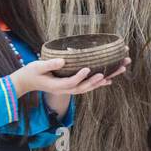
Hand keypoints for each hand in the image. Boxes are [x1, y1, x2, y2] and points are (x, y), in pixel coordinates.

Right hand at [14, 57, 130, 97]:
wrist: (28, 82)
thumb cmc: (32, 72)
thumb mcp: (37, 67)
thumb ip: (49, 64)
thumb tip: (62, 60)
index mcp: (58, 86)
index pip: (71, 83)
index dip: (80, 77)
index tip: (89, 69)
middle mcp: (67, 90)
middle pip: (88, 86)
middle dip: (104, 76)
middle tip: (119, 68)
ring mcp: (71, 89)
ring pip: (92, 86)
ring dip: (108, 77)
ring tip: (122, 68)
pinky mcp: (73, 86)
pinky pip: (89, 86)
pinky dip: (100, 82)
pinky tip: (110, 79)